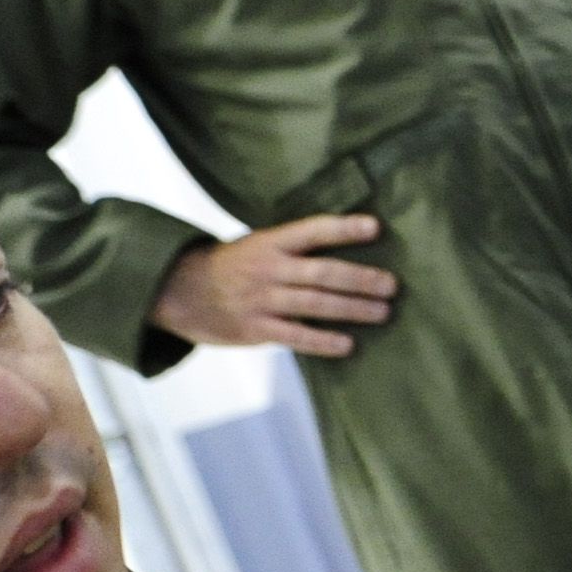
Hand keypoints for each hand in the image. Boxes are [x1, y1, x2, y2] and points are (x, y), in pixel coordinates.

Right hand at [148, 213, 398, 356]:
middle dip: (359, 279)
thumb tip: (350, 241)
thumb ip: (296, 247)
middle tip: (392, 285)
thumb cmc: (234, 267)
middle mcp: (267, 269)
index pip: (311, 230)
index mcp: (270, 242)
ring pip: (313, 304)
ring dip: (352, 309)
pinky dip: (322, 341)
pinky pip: (294, 336)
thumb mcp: (259, 246)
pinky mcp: (254, 328)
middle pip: (320, 272)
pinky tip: (347, 344)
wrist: (179, 291)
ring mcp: (260, 299)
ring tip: (383, 312)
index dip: (343, 228)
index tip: (375, 227)